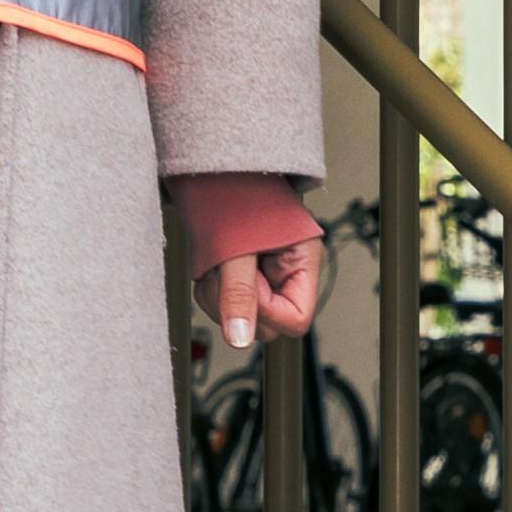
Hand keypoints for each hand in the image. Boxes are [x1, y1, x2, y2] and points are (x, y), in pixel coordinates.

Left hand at [174, 173, 325, 345]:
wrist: (216, 173)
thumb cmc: (237, 194)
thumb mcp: (237, 245)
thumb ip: (238, 293)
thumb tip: (239, 338)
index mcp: (301, 264)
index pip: (296, 319)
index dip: (266, 311)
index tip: (247, 284)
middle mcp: (285, 277)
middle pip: (265, 324)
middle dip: (236, 303)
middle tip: (224, 269)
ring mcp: (262, 280)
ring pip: (239, 319)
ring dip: (218, 296)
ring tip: (216, 260)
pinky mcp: (240, 280)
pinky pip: (222, 307)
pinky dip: (210, 290)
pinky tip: (212, 263)